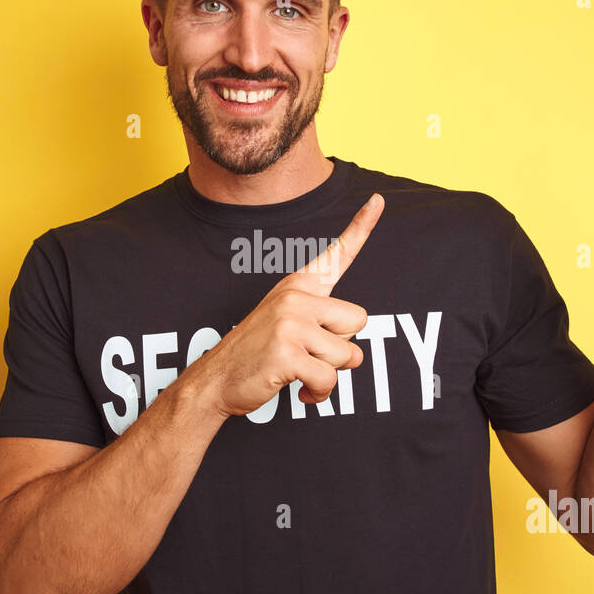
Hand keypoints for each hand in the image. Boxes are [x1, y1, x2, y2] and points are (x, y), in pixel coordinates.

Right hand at [204, 192, 384, 416]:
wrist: (215, 379)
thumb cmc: (257, 353)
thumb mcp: (284, 322)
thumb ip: (319, 320)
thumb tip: (355, 345)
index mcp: (297, 286)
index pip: (336, 255)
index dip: (360, 227)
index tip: (378, 200)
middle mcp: (295, 298)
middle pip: (358, 321)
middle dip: (341, 347)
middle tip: (309, 354)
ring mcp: (291, 324)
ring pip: (347, 355)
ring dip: (329, 373)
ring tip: (301, 371)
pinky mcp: (288, 353)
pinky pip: (328, 379)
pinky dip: (318, 393)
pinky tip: (300, 390)